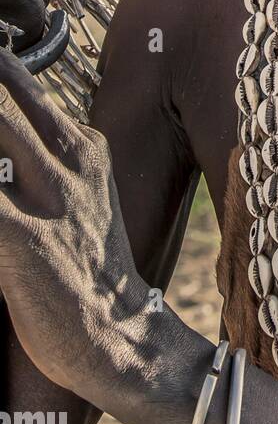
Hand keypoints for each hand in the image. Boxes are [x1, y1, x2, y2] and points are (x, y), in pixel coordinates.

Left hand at [0, 48, 161, 407]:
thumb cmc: (90, 271)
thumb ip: (53, 159)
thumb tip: (12, 130)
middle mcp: (68, 162)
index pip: (23, 84)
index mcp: (84, 147)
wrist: (119, 339)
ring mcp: (46, 198)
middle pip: (2, 94)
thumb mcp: (85, 197)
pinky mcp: (22, 240)